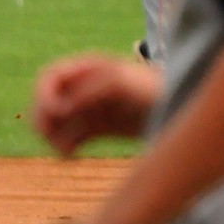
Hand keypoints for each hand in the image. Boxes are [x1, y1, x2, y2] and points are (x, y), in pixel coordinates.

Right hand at [30, 54, 161, 156]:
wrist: (181, 110)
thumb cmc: (154, 89)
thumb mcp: (121, 83)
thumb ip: (88, 90)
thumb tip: (59, 108)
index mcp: (87, 69)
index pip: (49, 77)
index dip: (43, 95)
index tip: (55, 113)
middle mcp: (83, 88)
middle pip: (45, 102)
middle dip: (43, 120)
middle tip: (50, 138)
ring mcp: (89, 109)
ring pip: (55, 123)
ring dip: (52, 137)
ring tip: (66, 152)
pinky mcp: (97, 129)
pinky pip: (69, 138)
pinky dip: (65, 147)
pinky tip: (72, 155)